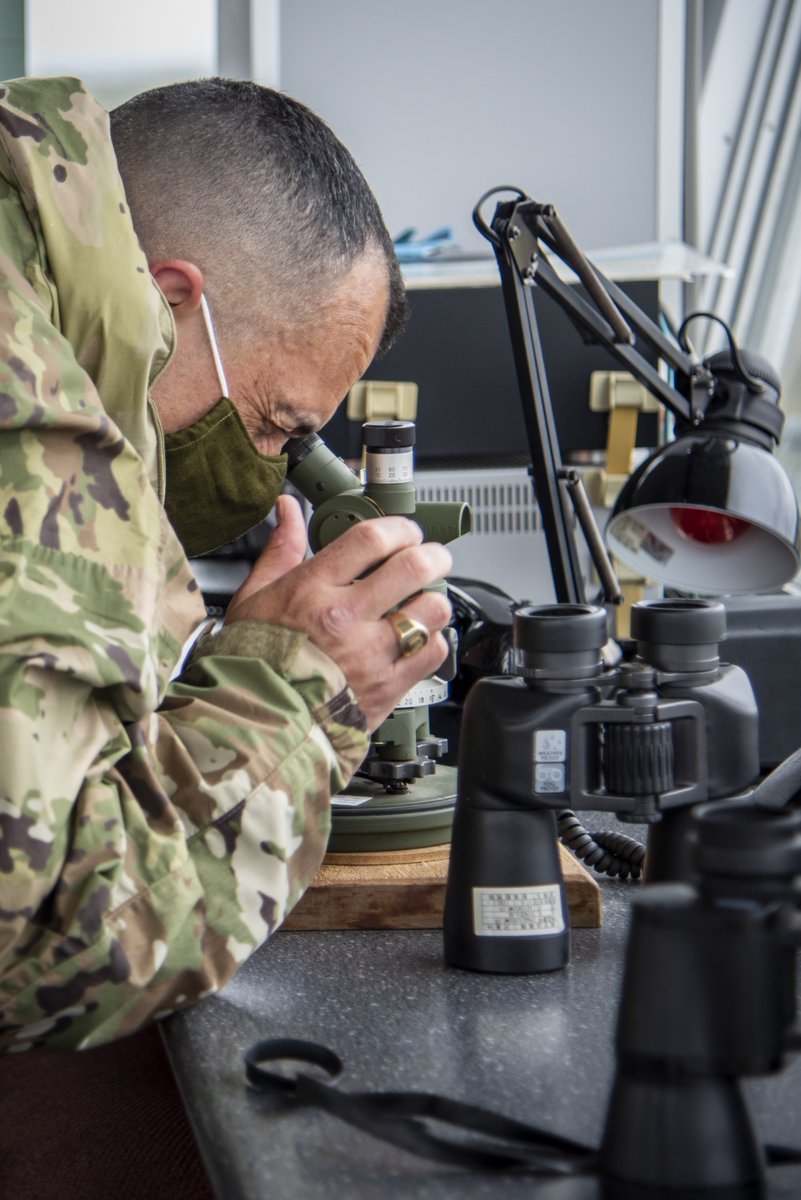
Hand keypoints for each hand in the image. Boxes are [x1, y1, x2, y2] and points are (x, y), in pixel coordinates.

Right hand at [226, 495, 452, 729]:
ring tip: (423, 602)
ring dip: (433, 601)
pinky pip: (431, 652)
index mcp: (312, 590)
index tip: (405, 532)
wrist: (255, 723)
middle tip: (433, 558)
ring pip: (430, 611)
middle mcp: (345, 618)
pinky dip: (431, 641)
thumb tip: (288, 510)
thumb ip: (281, 549)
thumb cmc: (252, 660)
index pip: (371, 539)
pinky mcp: (386, 687)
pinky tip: (416, 639)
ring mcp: (370, 654)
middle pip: (413, 568)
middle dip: (433, 556)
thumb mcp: (255, 596)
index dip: (398, 528)